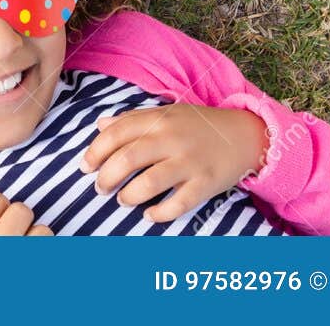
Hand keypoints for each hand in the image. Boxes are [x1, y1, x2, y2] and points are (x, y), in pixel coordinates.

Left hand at [81, 104, 267, 222]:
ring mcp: (189, 161)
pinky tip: (149, 215)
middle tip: (101, 188)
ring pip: (149, 183)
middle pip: (127, 159)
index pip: (115, 133)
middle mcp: (171, 138)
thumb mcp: (165, 113)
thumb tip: (100, 124)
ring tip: (122, 200)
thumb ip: (132, 119)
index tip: (85, 166)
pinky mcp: (205, 183)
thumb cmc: (197, 125)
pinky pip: (178, 204)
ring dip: (128, 196)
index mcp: (157, 119)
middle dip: (106, 177)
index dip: (94, 151)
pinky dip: (159, 214)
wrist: (244, 134)